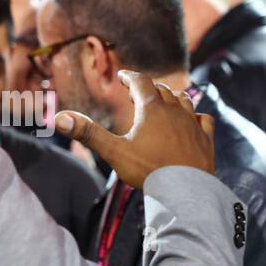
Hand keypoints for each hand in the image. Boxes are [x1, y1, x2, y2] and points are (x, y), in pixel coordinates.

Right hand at [54, 71, 214, 188]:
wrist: (185, 190)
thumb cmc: (149, 170)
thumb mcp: (114, 152)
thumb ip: (88, 133)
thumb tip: (59, 118)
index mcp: (152, 109)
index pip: (141, 82)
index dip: (130, 77)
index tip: (123, 76)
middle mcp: (175, 111)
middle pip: (162, 90)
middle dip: (149, 88)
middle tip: (137, 93)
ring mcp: (193, 124)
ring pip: (184, 101)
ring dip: (172, 98)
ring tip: (164, 102)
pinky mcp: (206, 139)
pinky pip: (204, 120)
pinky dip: (197, 117)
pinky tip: (195, 120)